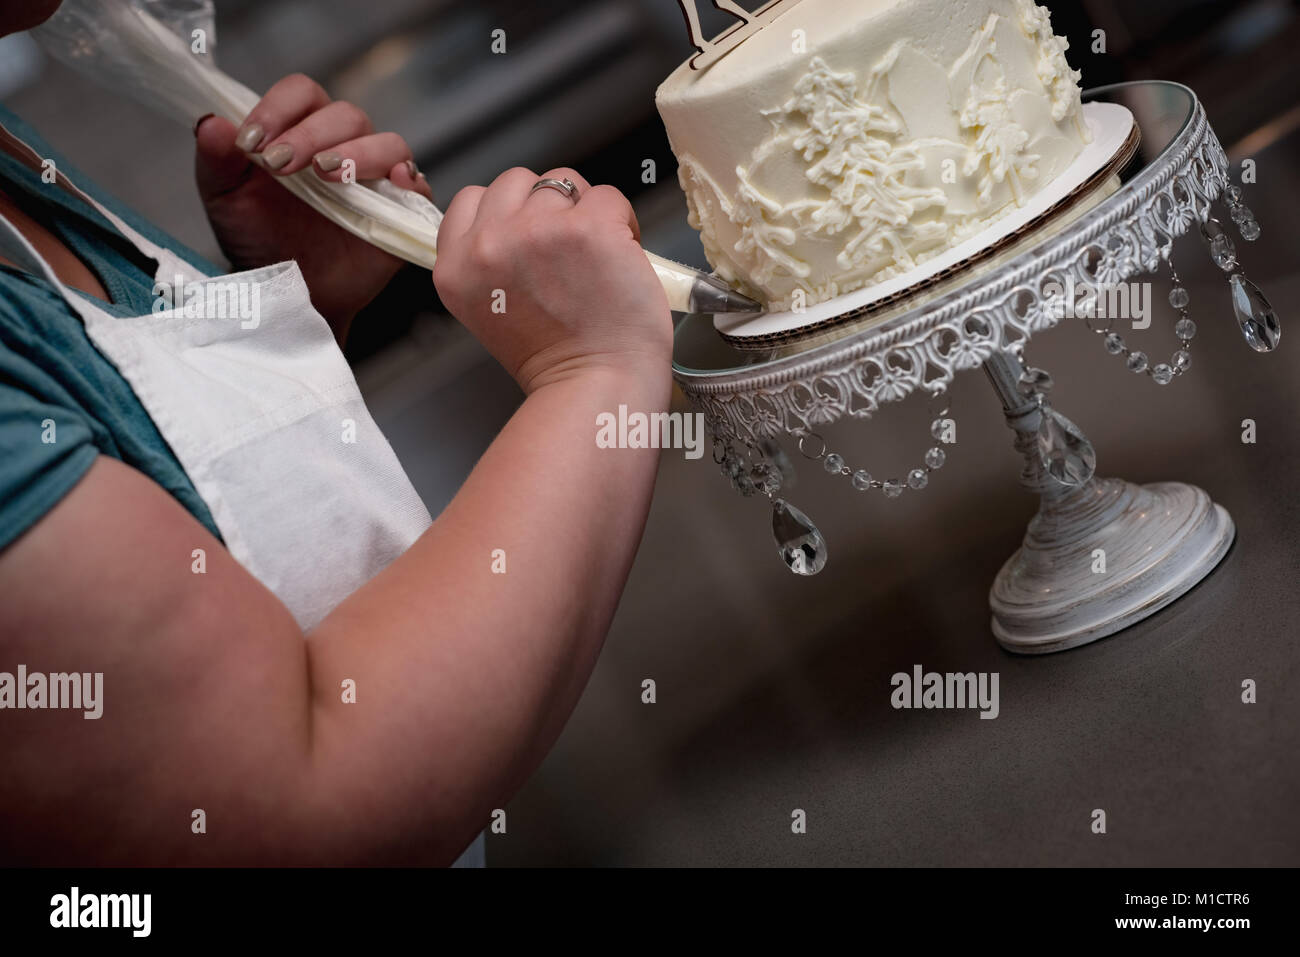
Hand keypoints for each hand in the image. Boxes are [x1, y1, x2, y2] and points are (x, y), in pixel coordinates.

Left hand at [194, 74, 433, 337]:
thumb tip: (211, 124)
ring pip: (388, 142)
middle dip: (312, 135)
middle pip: (346, 114)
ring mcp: (375, 178)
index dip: (279, 108)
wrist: (289, 294)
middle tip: (282, 165)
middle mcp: (343, 146)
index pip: (301, 92)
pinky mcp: (400, 211)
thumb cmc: (259, 242)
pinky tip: (392, 183)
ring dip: (357, 152)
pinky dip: (410, 178)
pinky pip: (418, 183)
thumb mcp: (225, 201)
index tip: (252, 142)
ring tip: (326, 176)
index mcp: (301, 131)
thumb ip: (216, 161)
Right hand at [432, 168, 671, 393]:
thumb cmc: (554, 360)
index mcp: (457, 266)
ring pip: (562, 180)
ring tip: (596, 251)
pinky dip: (622, 219)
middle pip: (515, 180)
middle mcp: (489, 243)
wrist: (594, 386)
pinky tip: (621, 253)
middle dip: (544, 204)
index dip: (506, 210)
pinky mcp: (589, 227)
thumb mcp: (486, 308)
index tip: (529, 234)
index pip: (471, 198)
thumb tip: (518, 223)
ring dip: (583, 208)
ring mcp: (538, 231)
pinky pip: (608, 196)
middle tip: (567, 246)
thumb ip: (488, 260)